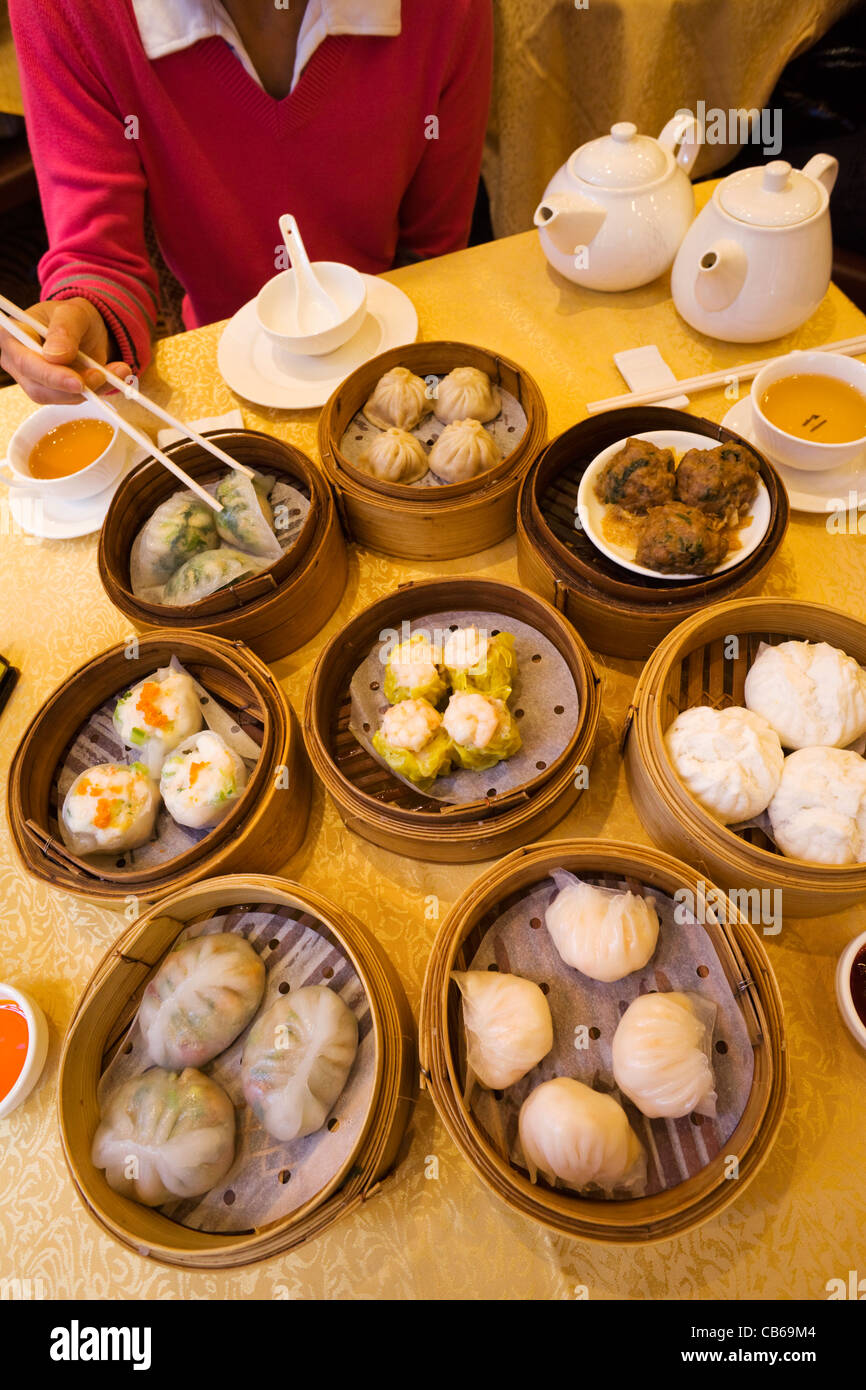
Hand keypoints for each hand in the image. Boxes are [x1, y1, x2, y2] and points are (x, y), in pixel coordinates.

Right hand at [0, 297, 130, 403]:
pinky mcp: (54, 392)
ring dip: (90, 390)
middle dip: (73, 387)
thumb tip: (55, 356)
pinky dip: (97, 391)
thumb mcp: (72, 312)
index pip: (25, 363)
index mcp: (13, 336)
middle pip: (39, 388)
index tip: (77, 381)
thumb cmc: (72, 316)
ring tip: (117, 371)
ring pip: (58, 398)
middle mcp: (18, 362)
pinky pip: (74, 399)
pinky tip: (114, 376)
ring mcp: (35, 380)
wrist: (86, 328)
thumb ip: (64, 329)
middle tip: (103, 376)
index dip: (50, 376)